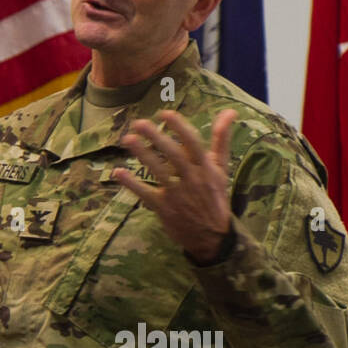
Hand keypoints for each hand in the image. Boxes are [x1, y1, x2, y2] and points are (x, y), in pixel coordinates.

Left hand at [115, 108, 236, 262]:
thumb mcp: (221, 168)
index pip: (193, 143)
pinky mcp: (164, 209)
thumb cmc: (215, 197)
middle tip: (139, 122)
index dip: (179, 128)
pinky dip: (131, 184)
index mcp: (206, 168)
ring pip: (158, 171)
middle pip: (173, 155)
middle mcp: (192, 179)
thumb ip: (222, 139)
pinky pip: (145, 194)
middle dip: (157, 138)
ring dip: (143, 155)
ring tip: (128, 139)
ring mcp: (177, 195)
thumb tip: (229, 111)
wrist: (213, 236)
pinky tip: (118, 172)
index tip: (165, 114)